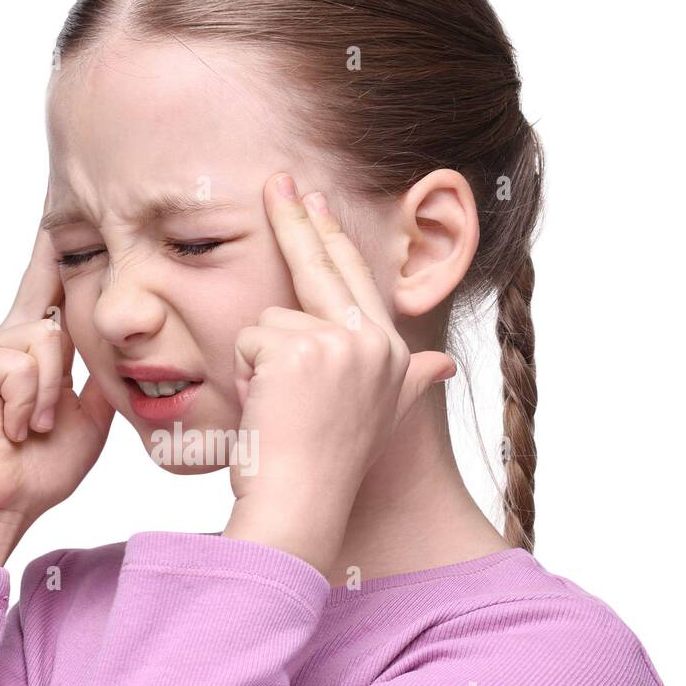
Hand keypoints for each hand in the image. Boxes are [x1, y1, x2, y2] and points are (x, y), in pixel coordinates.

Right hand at [0, 206, 115, 560]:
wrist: (3, 502)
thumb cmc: (40, 466)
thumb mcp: (88, 414)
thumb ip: (100, 375)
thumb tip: (123, 345)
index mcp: (34, 352)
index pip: (51, 291)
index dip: (56, 254)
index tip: (63, 215)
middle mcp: (8, 340)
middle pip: (57, 307)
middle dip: (59, 330)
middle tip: (51, 364)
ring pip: (49, 339)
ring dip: (49, 396)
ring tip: (31, 426)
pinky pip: (26, 364)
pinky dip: (28, 404)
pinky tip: (12, 428)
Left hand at [223, 173, 454, 577]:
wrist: (299, 506)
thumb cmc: (323, 469)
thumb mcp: (377, 420)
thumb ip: (410, 384)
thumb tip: (443, 366)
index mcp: (391, 354)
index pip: (358, 281)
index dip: (333, 239)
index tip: (316, 201)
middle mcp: (375, 344)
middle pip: (324, 266)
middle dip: (296, 220)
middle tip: (276, 179)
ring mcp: (341, 344)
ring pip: (269, 321)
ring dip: (256, 363)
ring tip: (275, 409)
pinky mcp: (301, 350)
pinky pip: (249, 339)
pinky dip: (243, 373)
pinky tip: (264, 408)